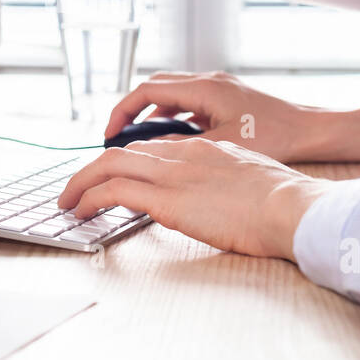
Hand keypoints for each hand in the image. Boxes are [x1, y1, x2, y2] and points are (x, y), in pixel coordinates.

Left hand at [58, 138, 324, 259]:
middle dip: (93, 169)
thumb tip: (216, 199)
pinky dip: (90, 198)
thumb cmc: (283, 204)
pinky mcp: (165, 198)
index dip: (126, 162)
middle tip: (76, 187)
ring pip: (108, 166)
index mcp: (204, 149)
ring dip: (82, 183)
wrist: (291, 208)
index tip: (112, 176)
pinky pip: (113, 191)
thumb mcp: (249, 181)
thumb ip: (224, 182)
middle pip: (124, 152)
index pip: (152, 148)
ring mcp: (173, 173)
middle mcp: (182, 154)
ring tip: (68, 202)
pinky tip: (81, 211)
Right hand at [104, 71, 314, 161]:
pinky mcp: (228, 98)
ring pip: (173, 94)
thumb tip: (149, 153)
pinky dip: (174, 116)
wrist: (312, 130)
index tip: (110, 134)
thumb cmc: (276, 137)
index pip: (147, 91)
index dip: (123, 111)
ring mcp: (219, 87)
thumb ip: (182, 147)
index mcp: (204, 88)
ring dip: (153, 114)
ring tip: (141, 142)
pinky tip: (174, 140)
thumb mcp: (221, 146)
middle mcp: (209, 81)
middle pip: (155, 87)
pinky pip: (190, 101)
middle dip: (132, 110)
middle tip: (117, 136)